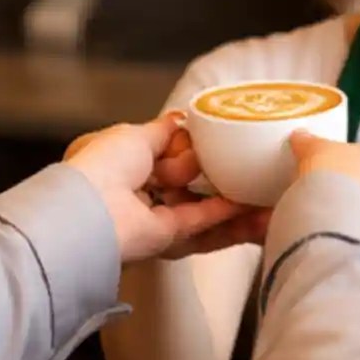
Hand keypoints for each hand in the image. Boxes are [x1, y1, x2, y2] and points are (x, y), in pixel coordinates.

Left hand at [65, 114, 271, 262]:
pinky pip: (200, 223)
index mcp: (120, 164)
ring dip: (233, 205)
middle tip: (253, 170)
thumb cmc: (104, 163)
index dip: (189, 150)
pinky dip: (224, 214)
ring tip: (266, 196)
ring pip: (199, 209)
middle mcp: (134, 192)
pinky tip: (252, 207)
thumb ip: (164, 131)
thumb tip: (182, 120)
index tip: (220, 141)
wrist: (93, 206)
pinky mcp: (163, 239)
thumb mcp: (137, 134)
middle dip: (218, 180)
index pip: (162, 155)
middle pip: (186, 186)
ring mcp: (149, 218)